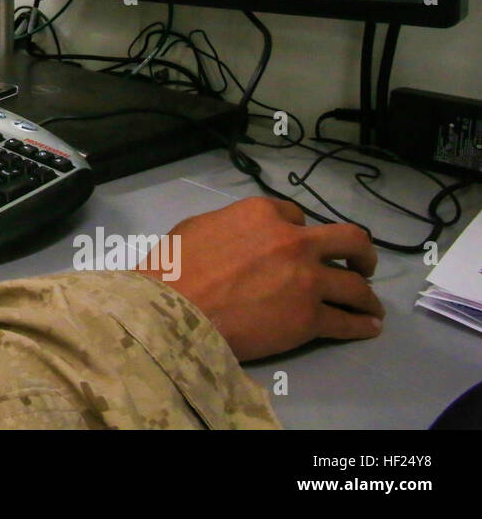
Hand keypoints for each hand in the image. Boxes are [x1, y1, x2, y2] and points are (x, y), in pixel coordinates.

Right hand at [136, 195, 383, 360]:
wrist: (173, 311)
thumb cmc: (173, 268)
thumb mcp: (198, 227)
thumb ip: (231, 226)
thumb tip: (241, 238)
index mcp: (263, 214)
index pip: (297, 216)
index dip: (299, 232)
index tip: (301, 248)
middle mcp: (293, 241)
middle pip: (349, 240)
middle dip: (360, 253)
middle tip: (361, 266)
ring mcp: (306, 280)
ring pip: (356, 286)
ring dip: (367, 296)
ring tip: (370, 306)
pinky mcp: (309, 318)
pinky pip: (346, 322)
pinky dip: (361, 326)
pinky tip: (367, 328)